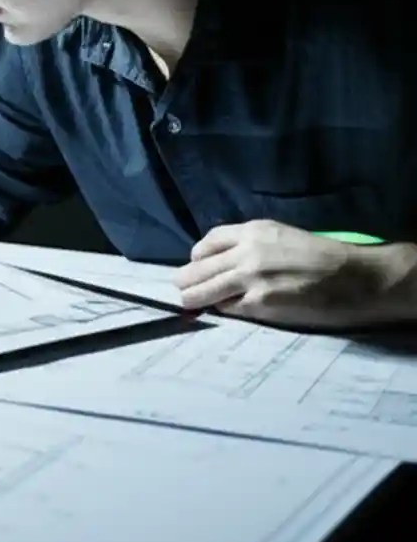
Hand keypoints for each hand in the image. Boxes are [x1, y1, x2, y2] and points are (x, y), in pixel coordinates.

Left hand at [173, 219, 386, 327]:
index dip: (197, 258)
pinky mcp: (258, 303)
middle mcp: (246, 252)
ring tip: (193, 304)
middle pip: (194, 269)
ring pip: (200, 292)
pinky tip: (226, 310)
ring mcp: (250, 279)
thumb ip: (248, 245)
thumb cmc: (320, 256)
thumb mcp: (280, 236)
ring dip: (194, 299)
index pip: (206, 243)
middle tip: (186, 290)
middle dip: (187, 281)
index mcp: (252, 231)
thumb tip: (220, 263)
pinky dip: (222, 310)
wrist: (354, 276)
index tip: (197, 267)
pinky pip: (225, 308)